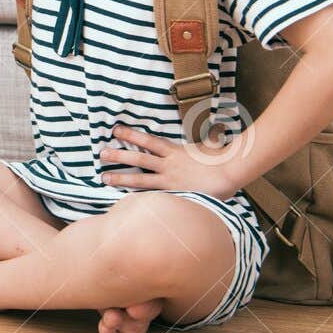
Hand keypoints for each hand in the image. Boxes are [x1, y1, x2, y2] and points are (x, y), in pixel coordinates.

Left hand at [99, 123, 242, 200]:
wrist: (231, 174)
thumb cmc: (221, 159)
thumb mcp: (210, 144)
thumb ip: (209, 137)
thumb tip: (217, 129)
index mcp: (174, 152)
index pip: (148, 141)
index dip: (131, 134)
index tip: (115, 130)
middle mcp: (169, 166)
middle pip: (139, 159)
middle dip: (119, 156)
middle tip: (101, 153)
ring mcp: (170, 183)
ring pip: (140, 180)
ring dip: (121, 179)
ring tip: (104, 178)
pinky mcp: (174, 197)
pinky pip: (153, 199)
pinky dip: (139, 201)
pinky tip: (124, 204)